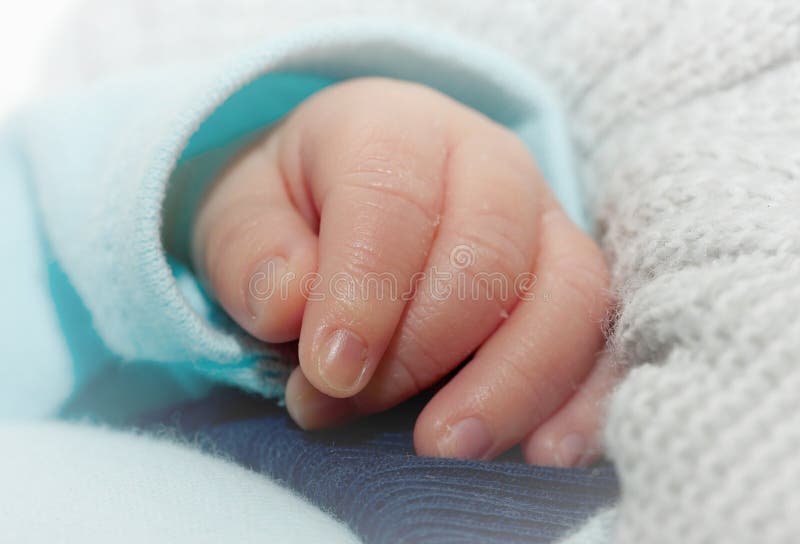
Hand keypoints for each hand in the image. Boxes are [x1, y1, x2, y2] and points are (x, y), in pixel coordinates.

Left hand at [192, 78, 615, 465]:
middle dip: (422, 349)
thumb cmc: (297, 207)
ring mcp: (544, 221)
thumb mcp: (243, 213)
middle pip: (488, 252)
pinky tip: (548, 453)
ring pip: (567, 295)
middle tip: (350, 409)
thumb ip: (253, 250)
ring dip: (512, 383)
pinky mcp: (573, 280)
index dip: (364, 291)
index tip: (328, 372)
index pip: (394, 199)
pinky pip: (603, 338)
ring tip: (449, 448)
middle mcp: (488, 163)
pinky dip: (584, 399)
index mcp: (395, 128)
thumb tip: (286, 303)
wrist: (355, 187)